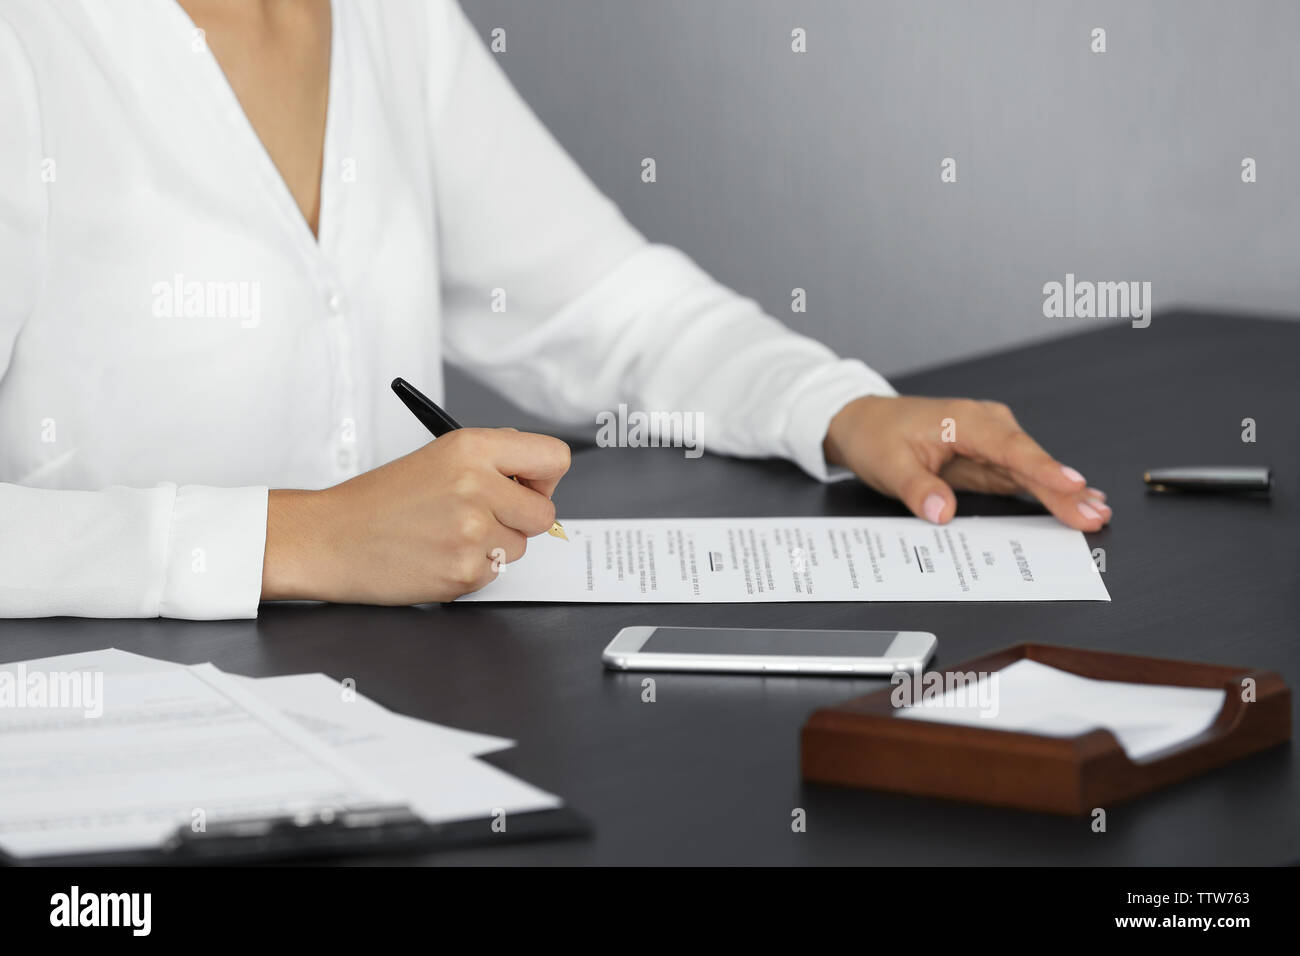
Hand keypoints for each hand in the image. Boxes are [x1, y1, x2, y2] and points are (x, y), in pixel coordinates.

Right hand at [262, 428, 569, 603]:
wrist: (330, 539)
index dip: (544, 477)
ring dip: (494, 545)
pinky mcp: (465, 572)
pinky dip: (473, 568)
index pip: (554, 458)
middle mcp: (477, 486)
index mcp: (472, 448)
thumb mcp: (439, 455)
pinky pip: (497, 572)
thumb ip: (493, 458)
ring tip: (448, 534)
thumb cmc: (380, 500)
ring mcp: (472, 532)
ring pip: (521, 545)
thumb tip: (537, 472)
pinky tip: (439, 555)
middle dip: (520, 518)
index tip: (527, 486)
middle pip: (544, 512)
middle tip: (482, 516)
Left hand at [823, 395, 1110, 530]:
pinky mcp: (990, 459)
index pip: (1011, 448)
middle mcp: (987, 426)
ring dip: (1064, 494)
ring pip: (1033, 471)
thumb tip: (942, 512)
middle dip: (1066, 489)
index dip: (1043, 469)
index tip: (1073, 485)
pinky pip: (1023, 477)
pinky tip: (1075, 505)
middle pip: (1031, 461)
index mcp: (965, 420)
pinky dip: (1048, 492)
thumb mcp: (888, 465)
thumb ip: (918, 489)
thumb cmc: (877, 436)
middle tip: (1095, 515)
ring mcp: (992, 442)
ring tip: (1095, 515)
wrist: (864, 423)